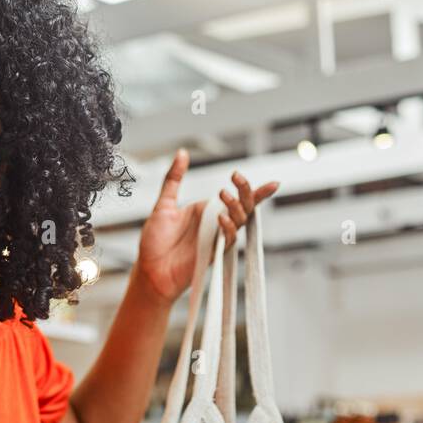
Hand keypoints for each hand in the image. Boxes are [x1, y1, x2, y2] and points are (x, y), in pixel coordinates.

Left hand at [136, 152, 279, 303]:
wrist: (150, 270)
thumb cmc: (155, 242)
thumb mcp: (164, 204)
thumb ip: (174, 179)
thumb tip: (182, 153)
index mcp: (206, 211)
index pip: (236, 198)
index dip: (255, 191)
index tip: (273, 184)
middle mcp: (215, 223)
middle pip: (243, 206)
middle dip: (246, 191)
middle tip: (235, 178)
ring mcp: (216, 238)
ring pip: (240, 221)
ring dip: (236, 207)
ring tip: (223, 196)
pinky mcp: (214, 253)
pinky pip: (229, 239)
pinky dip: (228, 227)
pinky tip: (220, 218)